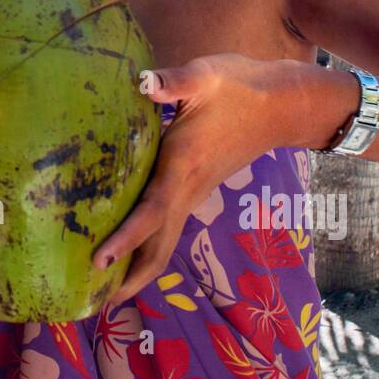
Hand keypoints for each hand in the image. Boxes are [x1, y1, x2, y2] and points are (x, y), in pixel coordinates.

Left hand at [94, 54, 312, 307]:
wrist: (283, 103)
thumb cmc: (241, 86)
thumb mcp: (206, 76)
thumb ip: (174, 81)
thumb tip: (142, 81)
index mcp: (184, 167)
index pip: (151, 212)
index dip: (125, 238)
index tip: (99, 261)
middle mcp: (189, 190)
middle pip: (159, 247)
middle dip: (130, 278)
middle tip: (95, 303)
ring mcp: (196, 194)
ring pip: (166, 242)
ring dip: (138, 268)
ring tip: (106, 290)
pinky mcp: (197, 189)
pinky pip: (169, 228)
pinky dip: (148, 246)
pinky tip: (129, 247)